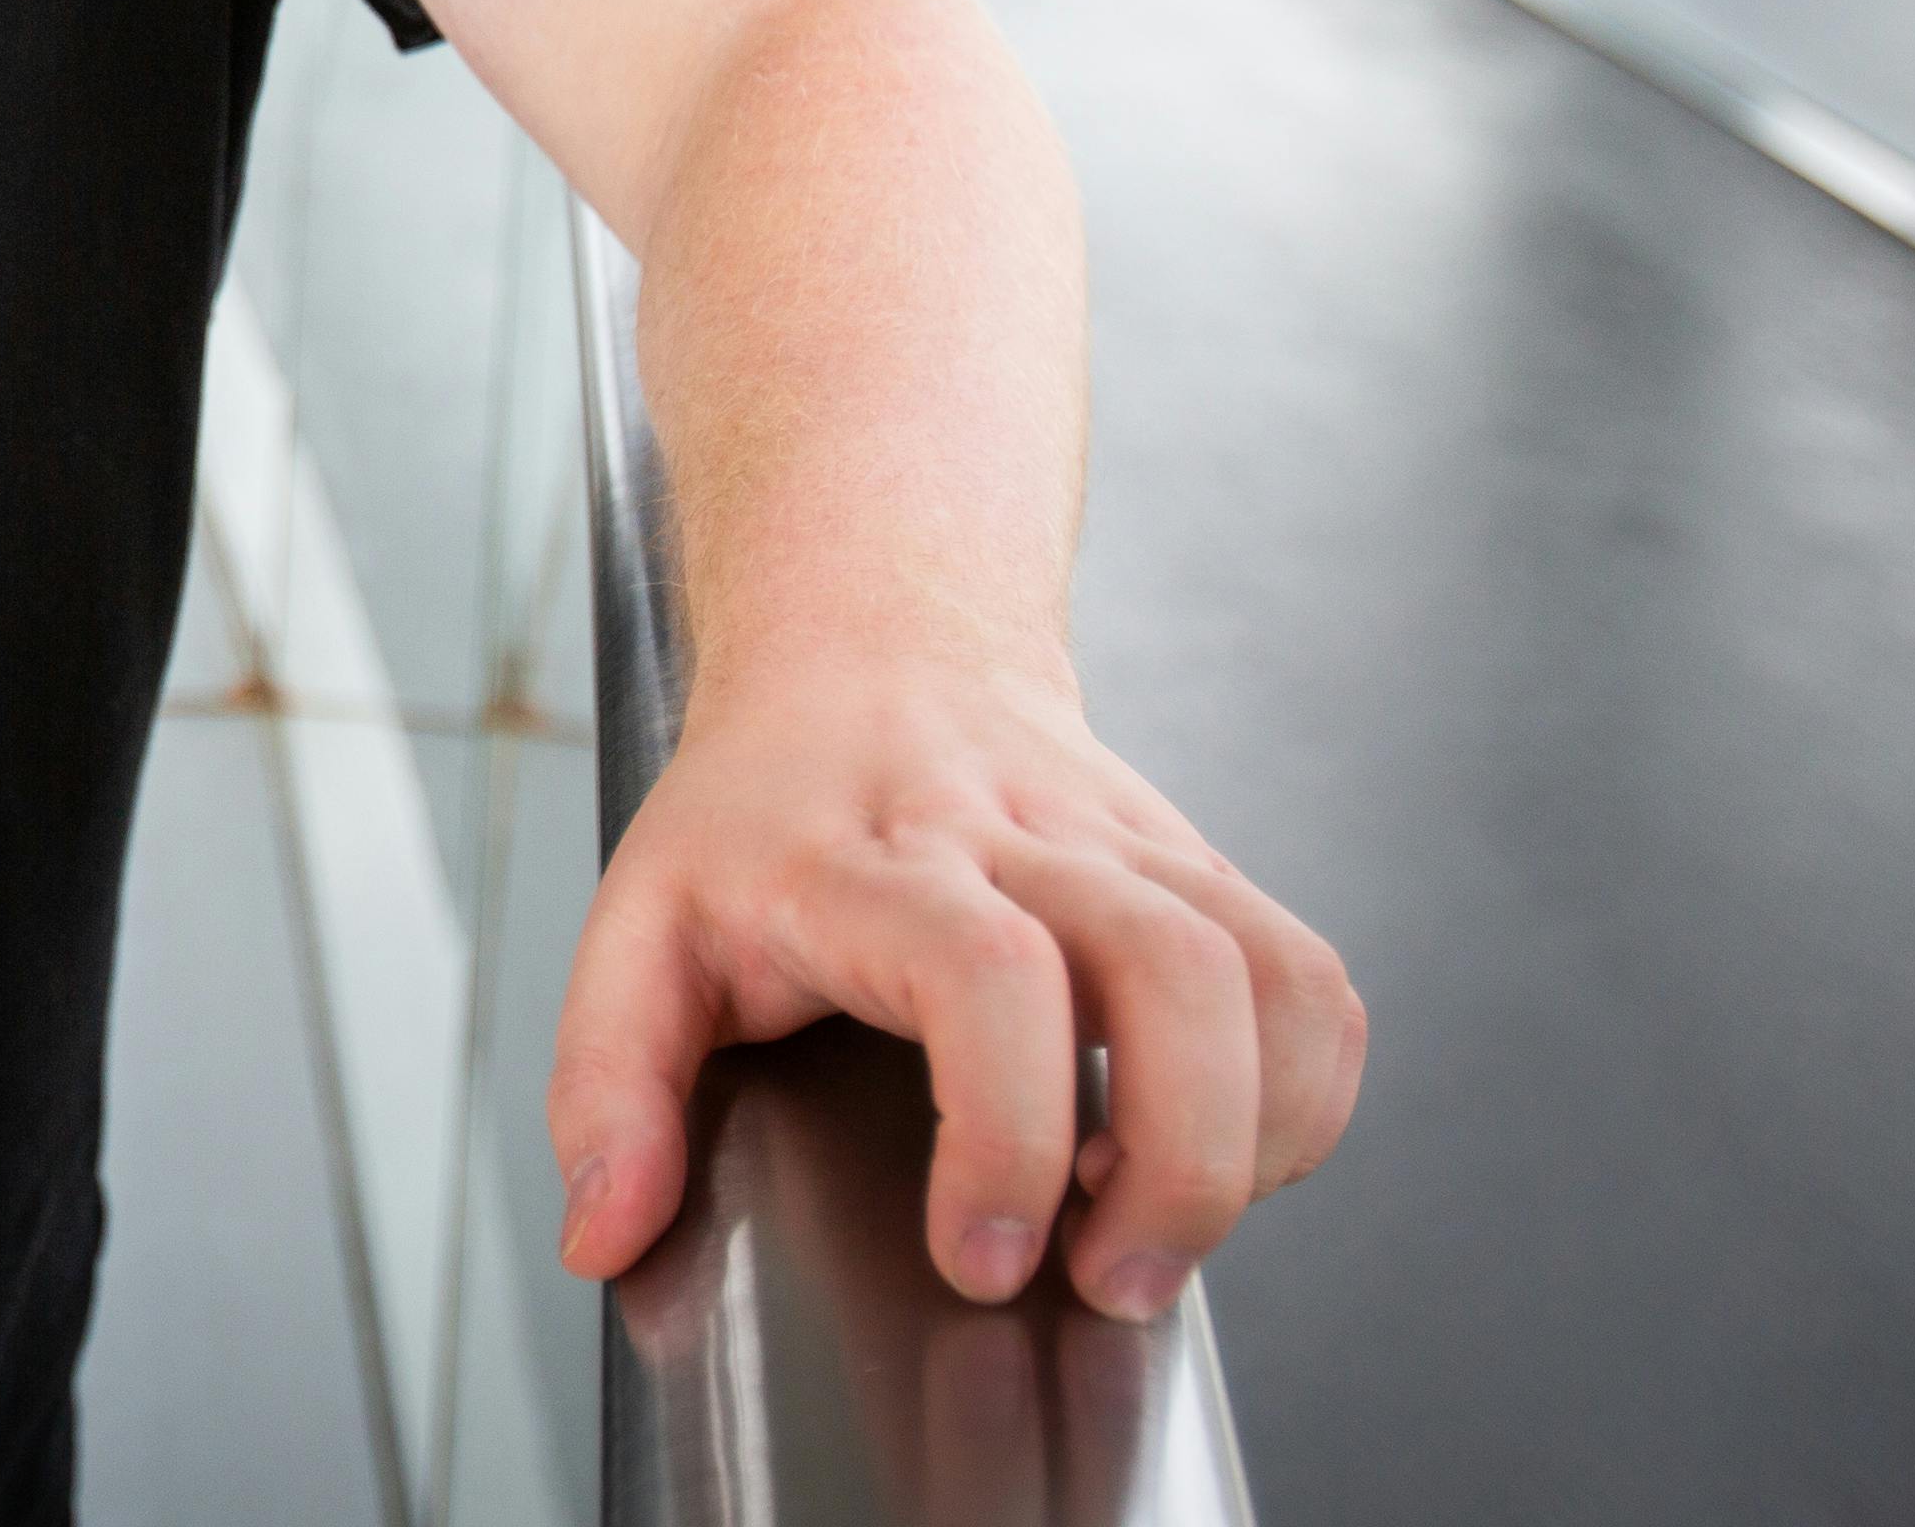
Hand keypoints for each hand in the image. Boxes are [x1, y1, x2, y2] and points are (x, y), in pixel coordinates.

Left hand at [545, 641, 1361, 1318]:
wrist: (872, 637)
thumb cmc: (761, 804)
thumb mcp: (638, 923)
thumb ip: (606, 1084)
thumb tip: (609, 1230)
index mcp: (872, 856)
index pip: (982, 973)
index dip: (1004, 1130)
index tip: (977, 1252)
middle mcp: (1020, 834)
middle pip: (1168, 968)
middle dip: (1176, 1160)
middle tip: (1105, 1277)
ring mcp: (1128, 842)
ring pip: (1266, 967)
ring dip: (1257, 1135)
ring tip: (1162, 1230)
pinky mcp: (1201, 864)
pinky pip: (1309, 975)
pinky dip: (1305, 1091)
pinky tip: (1220, 1148)